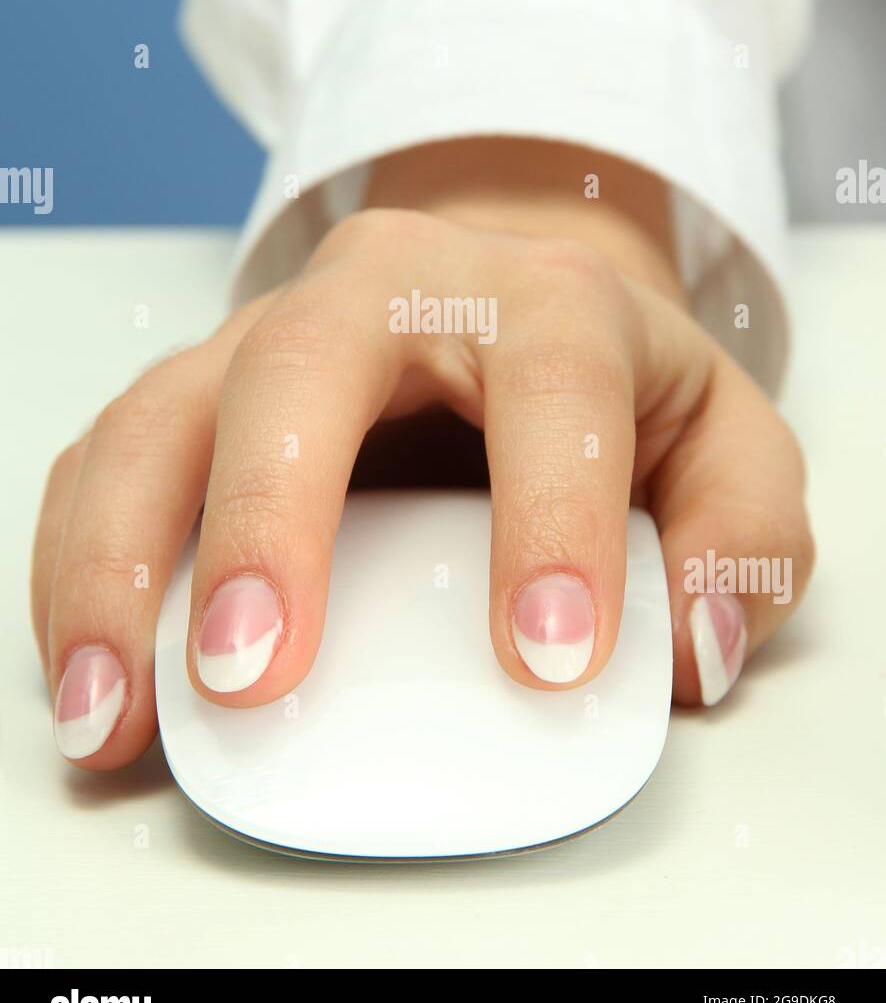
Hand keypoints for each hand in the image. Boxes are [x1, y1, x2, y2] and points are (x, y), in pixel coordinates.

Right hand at [32, 144, 812, 768]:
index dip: (548, 521)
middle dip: (268, 519)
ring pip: (163, 415)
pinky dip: (84, 565)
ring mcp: (273, 336)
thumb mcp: (726, 445)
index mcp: (541, 300)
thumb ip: (740, 539)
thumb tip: (684, 650)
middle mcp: (386, 291)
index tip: (546, 664)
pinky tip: (96, 669)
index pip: (550, 388)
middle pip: (299, 365)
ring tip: (116, 710)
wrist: (514, 313)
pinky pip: (111, 460)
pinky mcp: (202, 392)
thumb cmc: (616, 391)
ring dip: (119, 565)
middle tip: (258, 672)